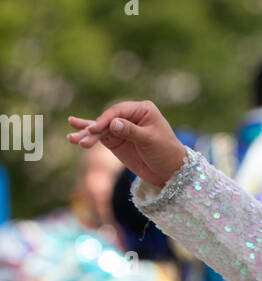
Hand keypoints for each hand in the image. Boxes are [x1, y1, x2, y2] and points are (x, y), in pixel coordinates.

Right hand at [67, 100, 186, 187]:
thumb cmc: (165, 152)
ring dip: (86, 134)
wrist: (169, 171)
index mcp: (142, 110)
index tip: (94, 130)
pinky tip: (73, 134)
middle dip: (93, 129)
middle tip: (81, 138)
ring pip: (100, 129)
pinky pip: (99, 137)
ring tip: (71, 139)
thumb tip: (113, 123)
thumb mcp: (150, 141)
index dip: (105, 120)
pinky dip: (88, 137)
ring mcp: (121, 128)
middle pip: (107, 119)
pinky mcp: (116, 140)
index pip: (118, 112)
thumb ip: (131, 131)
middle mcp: (130, 116)